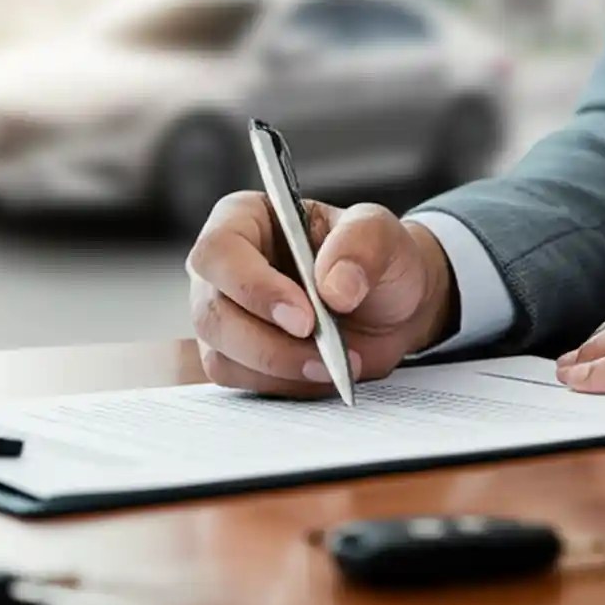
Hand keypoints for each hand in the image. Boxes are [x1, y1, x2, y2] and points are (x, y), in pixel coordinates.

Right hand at [186, 192, 453, 397]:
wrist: (392, 308)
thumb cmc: (378, 259)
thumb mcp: (383, 234)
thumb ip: (362, 244)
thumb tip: (335, 287)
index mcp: (244, 218)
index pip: (219, 251)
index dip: (253, 288)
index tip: (304, 318)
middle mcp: (222, 268)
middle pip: (212, 314)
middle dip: (269, 344)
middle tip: (324, 355)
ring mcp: (222, 315)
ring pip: (222, 356)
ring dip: (281, 369)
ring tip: (333, 366)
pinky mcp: (233, 357)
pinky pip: (240, 381)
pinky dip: (283, 385)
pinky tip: (321, 374)